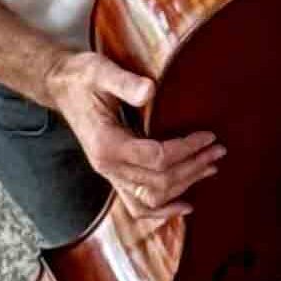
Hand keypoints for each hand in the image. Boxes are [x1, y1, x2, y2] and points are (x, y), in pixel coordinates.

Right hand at [43, 49, 219, 221]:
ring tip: (210, 168)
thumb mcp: (100, 71)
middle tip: (219, 150)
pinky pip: (137, 204)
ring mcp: (110, 173)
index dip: (186, 149)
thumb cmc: (82, 77)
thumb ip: (124, 82)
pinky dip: (162, 209)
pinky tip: (185, 205)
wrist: (61, 86)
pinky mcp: (114, 173)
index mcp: (107, 144)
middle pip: (159, 181)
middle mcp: (107, 166)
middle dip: (193, 167)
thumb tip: (150, 90)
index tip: (208, 135)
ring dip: (184, 186)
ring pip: (151, 198)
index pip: (156, 158)